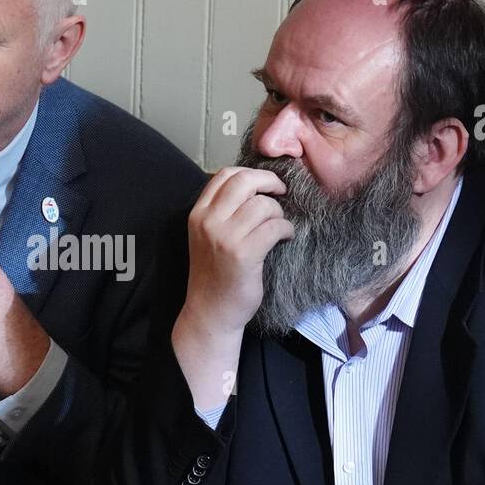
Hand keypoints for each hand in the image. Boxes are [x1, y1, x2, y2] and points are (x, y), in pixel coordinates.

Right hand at [181, 166, 293, 333]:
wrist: (210, 312)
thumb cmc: (215, 274)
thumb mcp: (208, 236)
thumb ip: (222, 211)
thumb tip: (253, 184)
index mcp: (198, 214)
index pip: (225, 175)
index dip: (251, 173)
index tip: (265, 184)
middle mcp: (208, 221)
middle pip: (245, 181)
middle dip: (269, 182)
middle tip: (281, 193)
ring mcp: (225, 238)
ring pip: (263, 205)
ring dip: (279, 212)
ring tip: (280, 225)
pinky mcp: (244, 254)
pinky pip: (274, 227)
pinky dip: (286, 229)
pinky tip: (286, 237)